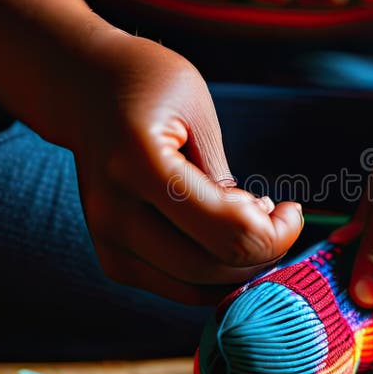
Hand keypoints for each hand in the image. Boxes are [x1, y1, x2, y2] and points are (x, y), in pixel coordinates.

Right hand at [69, 31, 303, 302]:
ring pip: (196, 288)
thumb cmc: (147, 85)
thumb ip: (221, 174)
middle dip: (262, 251)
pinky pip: (177, 287)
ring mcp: (107, 241)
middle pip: (213, 268)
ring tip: (246, 219)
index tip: (290, 208)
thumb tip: (251, 229)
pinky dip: (213, 273)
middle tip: (276, 215)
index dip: (276, 232)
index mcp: (139, 164)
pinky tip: (222, 235)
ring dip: (238, 266)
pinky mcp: (112, 257)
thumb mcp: (197, 109)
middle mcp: (114, 212)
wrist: (82, 88)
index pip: (227, 230)